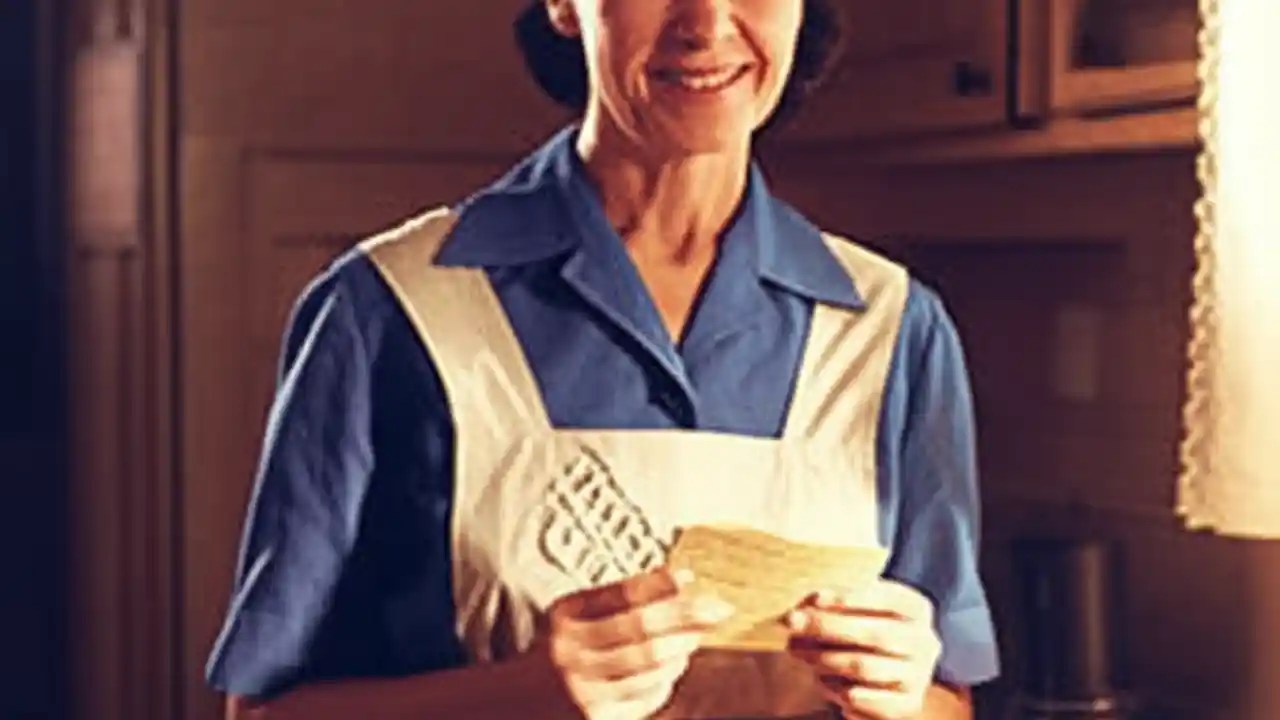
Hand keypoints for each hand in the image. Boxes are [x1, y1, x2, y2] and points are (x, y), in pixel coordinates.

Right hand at [541, 567, 735, 719]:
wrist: (515, 703)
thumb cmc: (556, 655)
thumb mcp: (571, 620)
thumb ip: (615, 603)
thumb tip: (678, 583)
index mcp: (565, 617)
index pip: (622, 594)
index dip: (660, 584)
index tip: (689, 576)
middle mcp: (571, 652)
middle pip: (641, 628)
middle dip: (686, 616)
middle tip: (718, 608)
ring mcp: (584, 688)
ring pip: (648, 664)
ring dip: (681, 649)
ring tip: (696, 637)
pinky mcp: (598, 718)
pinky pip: (646, 696)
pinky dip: (666, 681)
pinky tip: (673, 668)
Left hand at [786, 580, 941, 719]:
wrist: (893, 673)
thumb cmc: (866, 629)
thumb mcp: (858, 609)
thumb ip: (835, 604)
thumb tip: (800, 611)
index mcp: (917, 609)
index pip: (887, 599)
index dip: (851, 598)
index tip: (816, 598)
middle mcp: (925, 642)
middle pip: (874, 634)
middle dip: (828, 627)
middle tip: (793, 622)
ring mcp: (918, 676)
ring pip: (865, 667)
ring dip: (825, 659)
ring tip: (799, 651)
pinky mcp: (906, 705)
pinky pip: (863, 699)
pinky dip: (836, 689)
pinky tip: (821, 680)